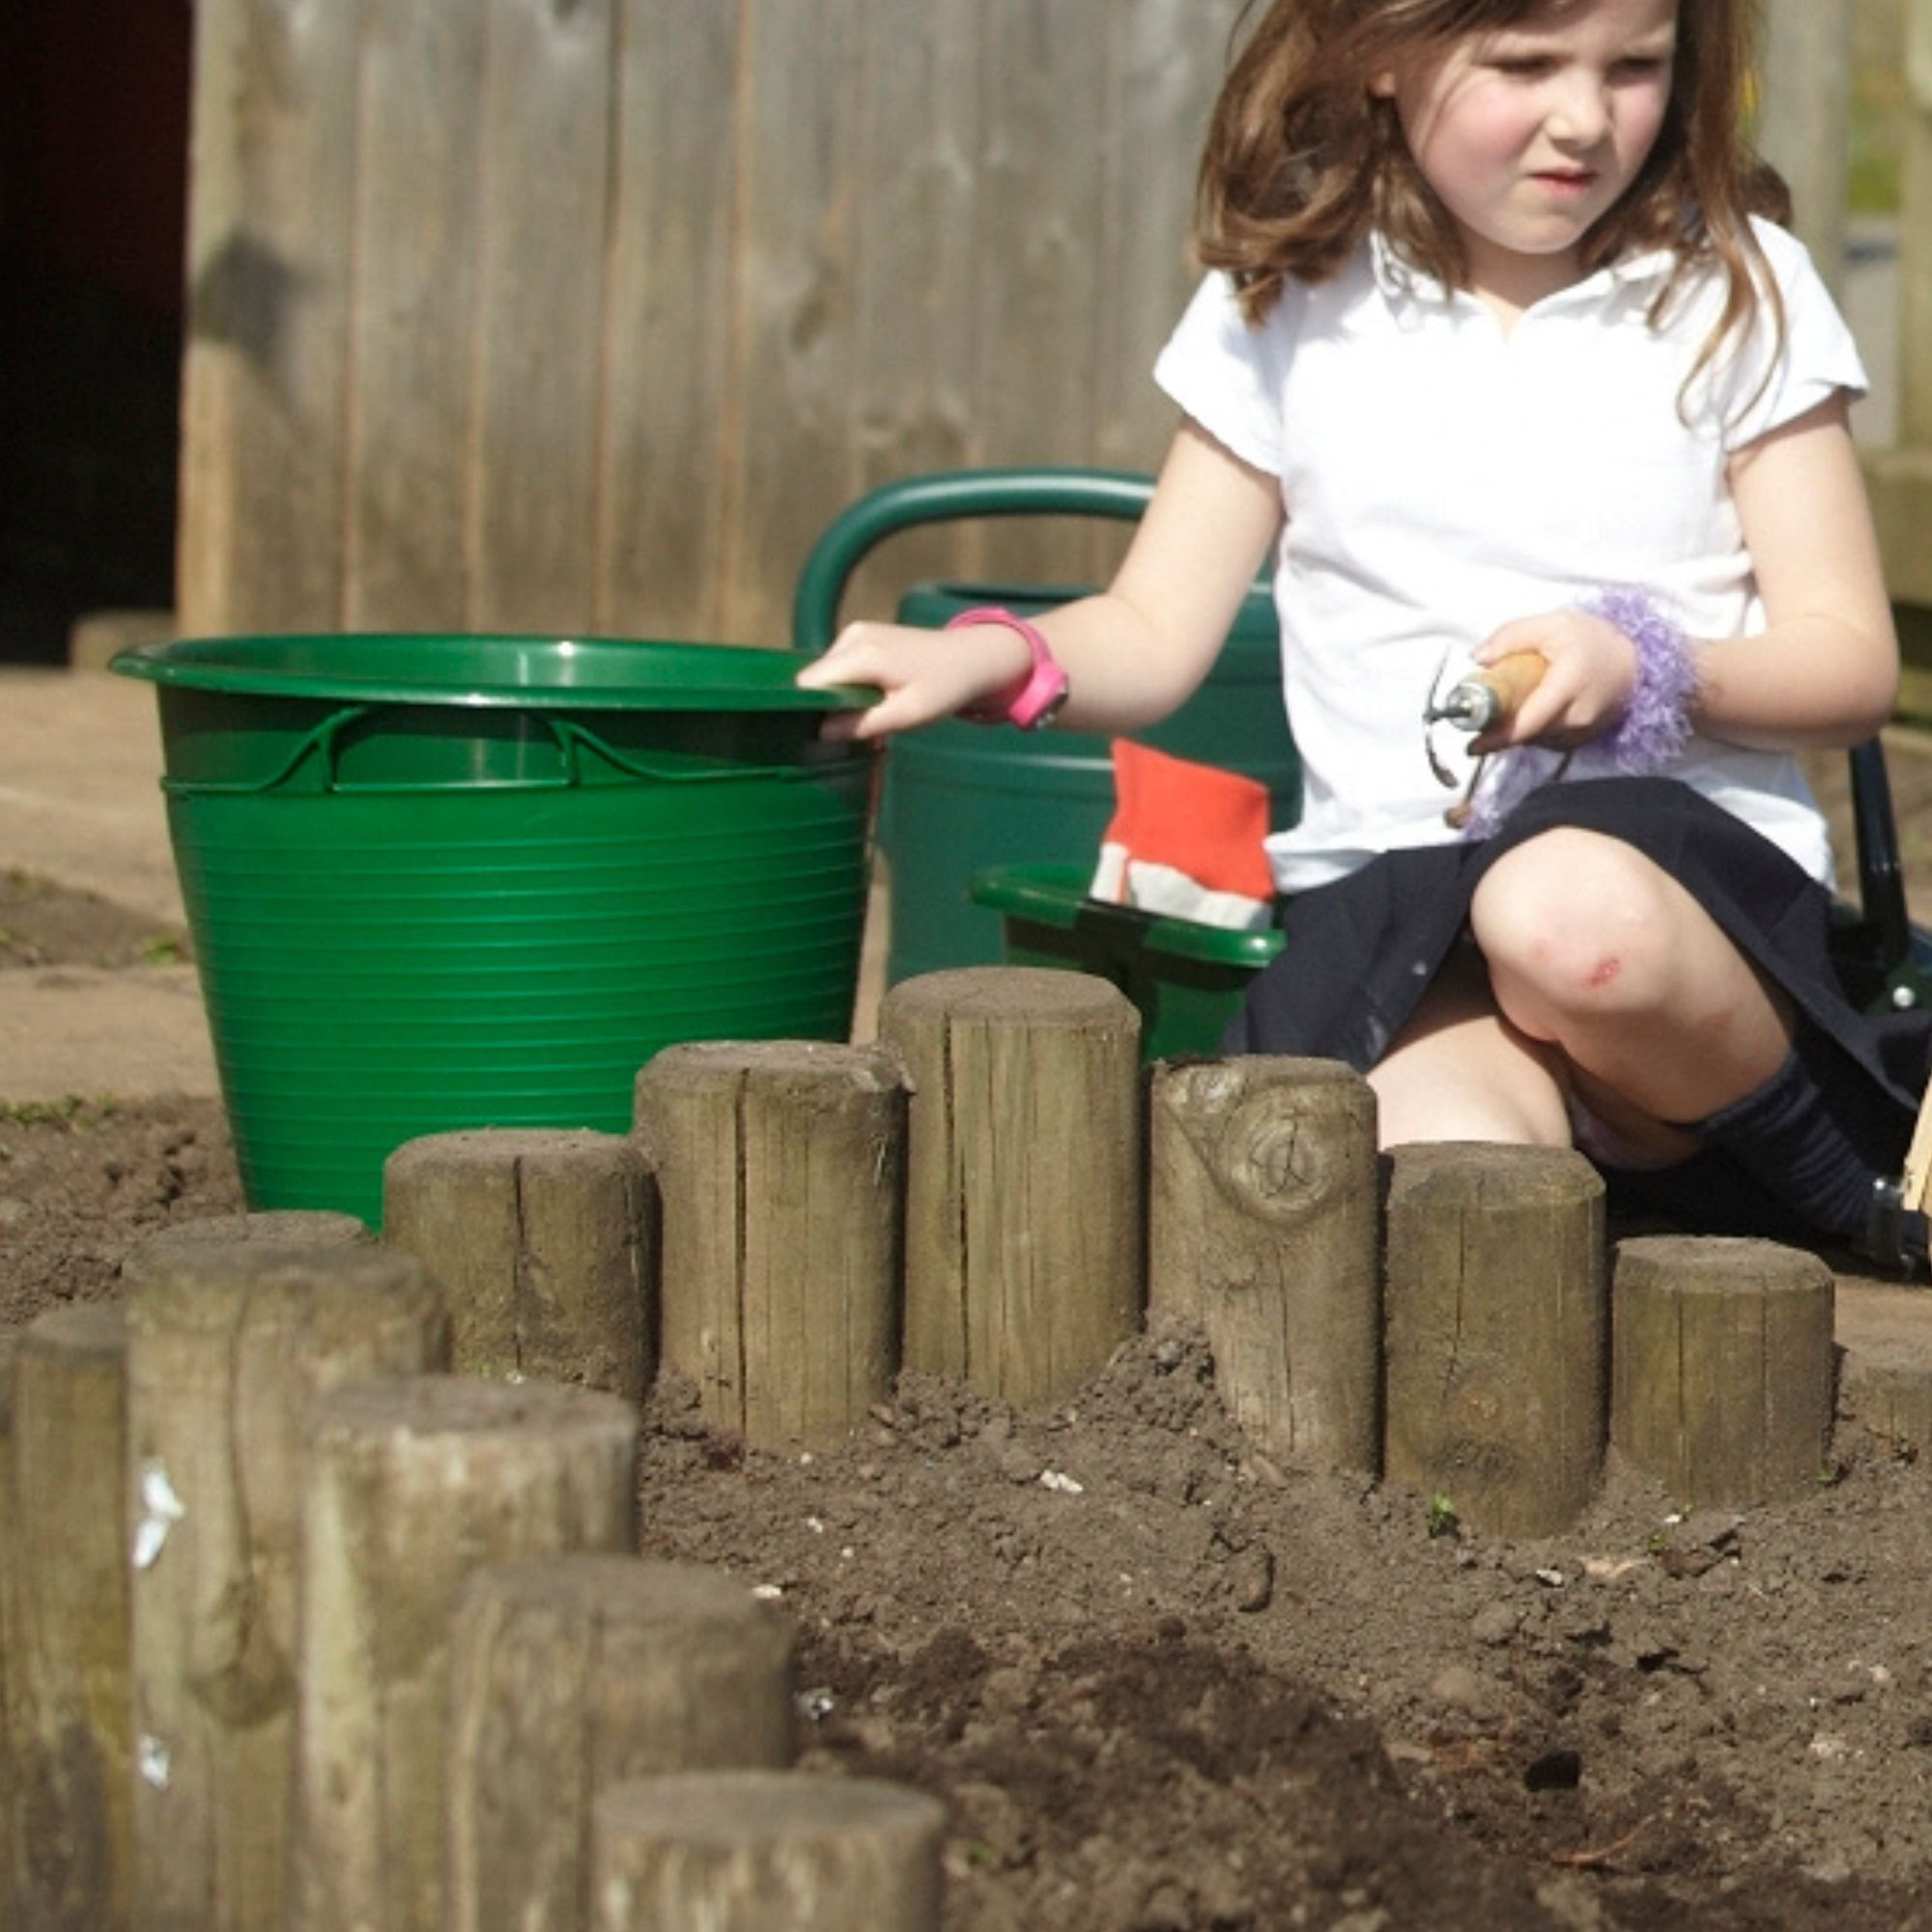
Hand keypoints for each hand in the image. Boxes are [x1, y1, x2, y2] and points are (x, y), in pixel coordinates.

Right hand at [795, 620, 1032, 740]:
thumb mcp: (908, 714)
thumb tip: (823, 731)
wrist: (972, 658)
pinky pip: (839, 666)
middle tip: (856, 727)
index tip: (821, 733)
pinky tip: (876, 696)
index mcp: (862, 654)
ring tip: (873, 710)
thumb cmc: (944, 688)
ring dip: (841, 696)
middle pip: (815, 678)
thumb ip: (864, 723)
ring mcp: (856, 631)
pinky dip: (850, 684)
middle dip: (827, 704)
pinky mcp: (861, 633)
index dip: (808, 708)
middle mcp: (852, 636)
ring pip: (826, 674)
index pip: (809, 683)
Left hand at [1468, 610, 1637, 754]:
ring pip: (1534, 738)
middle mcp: (1577, 717)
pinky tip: (1533, 706)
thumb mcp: (1551, 624)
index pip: (1527, 723)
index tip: (1471, 745)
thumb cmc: (1594, 640)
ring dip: (1517, 725)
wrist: (1636, 660)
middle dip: (1500, 725)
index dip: (1496, 738)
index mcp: (1568, 686)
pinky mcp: (1582, 739)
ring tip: (1515, 699)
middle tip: (1486, 706)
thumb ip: (1511, 636)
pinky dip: (1533, 727)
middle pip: (1525, 733)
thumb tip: (1479, 657)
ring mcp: (1582, 732)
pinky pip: (1547, 739)